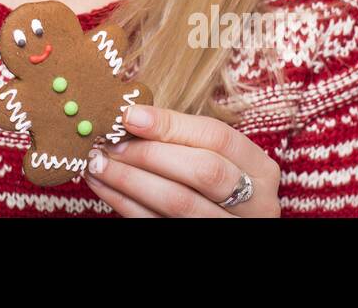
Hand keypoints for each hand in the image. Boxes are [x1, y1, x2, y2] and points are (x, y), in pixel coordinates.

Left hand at [84, 104, 280, 216]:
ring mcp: (228, 228)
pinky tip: (103, 186)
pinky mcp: (198, 243)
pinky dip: (125, 203)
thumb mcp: (212, 154)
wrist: (218, 217)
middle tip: (110, 143)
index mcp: (259, 169)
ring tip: (97, 163)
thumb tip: (129, 114)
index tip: (129, 116)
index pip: (217, 137)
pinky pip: (156, 224)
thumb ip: (180, 135)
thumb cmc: (213, 176)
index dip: (171, 124)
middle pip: (202, 171)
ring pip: (178, 203)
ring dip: (129, 180)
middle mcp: (254, 202)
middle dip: (150, 154)